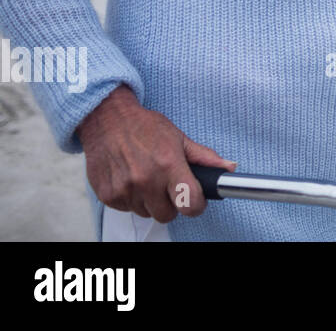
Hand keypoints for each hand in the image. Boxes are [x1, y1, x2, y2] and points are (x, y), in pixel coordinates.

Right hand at [77, 84, 235, 223]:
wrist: (106, 120)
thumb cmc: (143, 127)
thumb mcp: (178, 137)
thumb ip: (204, 157)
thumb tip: (228, 168)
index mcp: (168, 165)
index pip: (190, 205)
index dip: (196, 205)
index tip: (195, 200)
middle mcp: (145, 180)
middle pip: (167, 215)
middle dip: (171, 204)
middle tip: (168, 186)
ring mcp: (124, 190)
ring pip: (146, 213)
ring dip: (149, 201)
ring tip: (147, 178)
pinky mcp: (107, 195)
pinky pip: (127, 209)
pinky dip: (131, 199)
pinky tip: (131, 179)